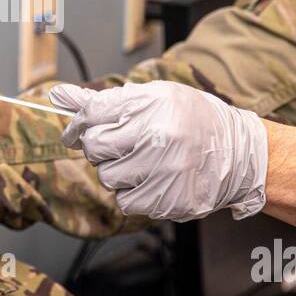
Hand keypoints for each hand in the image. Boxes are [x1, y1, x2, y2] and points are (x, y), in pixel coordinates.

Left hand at [47, 81, 267, 221]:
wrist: (238, 154)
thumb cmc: (191, 120)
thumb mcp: (154, 97)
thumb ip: (104, 100)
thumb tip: (57, 95)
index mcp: (152, 105)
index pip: (93, 112)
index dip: (77, 124)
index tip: (74, 132)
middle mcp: (157, 137)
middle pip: (94, 147)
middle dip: (99, 147)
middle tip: (120, 145)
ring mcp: (163, 171)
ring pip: (107, 176)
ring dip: (117, 171)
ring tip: (143, 161)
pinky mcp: (167, 200)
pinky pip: (125, 201)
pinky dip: (133, 193)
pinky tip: (153, 180)